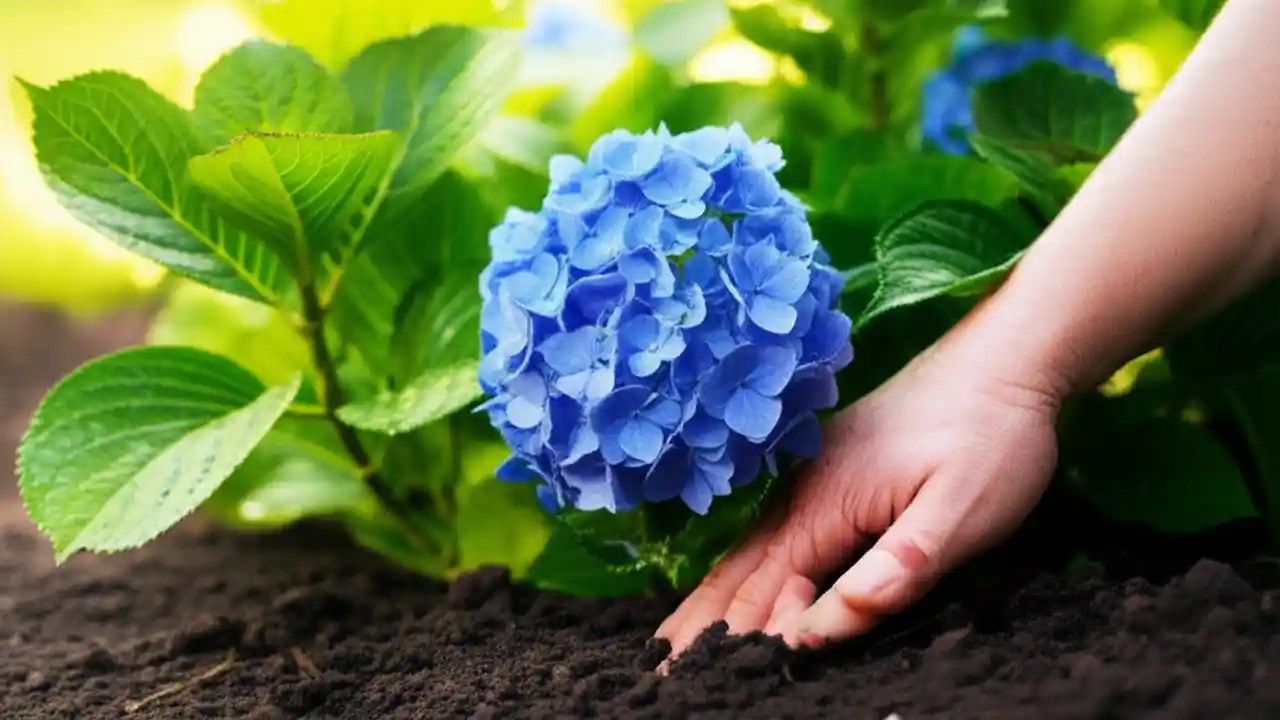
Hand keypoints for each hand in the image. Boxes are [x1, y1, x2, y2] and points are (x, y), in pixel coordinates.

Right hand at [656, 331, 1063, 653]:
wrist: (1000, 361)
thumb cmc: (991, 438)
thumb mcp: (959, 513)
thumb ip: (895, 570)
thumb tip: (818, 628)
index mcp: (824, 506)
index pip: (763, 593)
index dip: (740, 641)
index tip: (706, 683)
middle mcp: (801, 495)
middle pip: (734, 574)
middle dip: (694, 629)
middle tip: (655, 674)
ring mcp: (808, 485)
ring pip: (743, 556)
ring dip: (706, 604)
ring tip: (669, 645)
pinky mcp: (824, 480)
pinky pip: (765, 540)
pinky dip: (734, 576)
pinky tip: (727, 591)